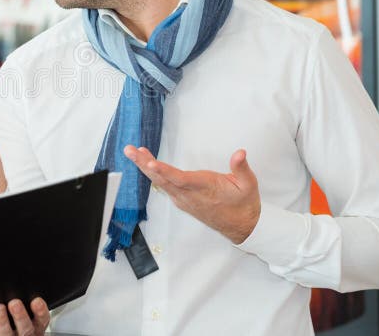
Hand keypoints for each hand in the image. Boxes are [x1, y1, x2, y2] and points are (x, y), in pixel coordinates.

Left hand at [0, 297, 49, 335]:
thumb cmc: (20, 327)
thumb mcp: (30, 319)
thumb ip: (27, 307)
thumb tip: (19, 289)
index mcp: (37, 328)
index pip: (42, 320)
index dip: (40, 311)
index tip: (36, 301)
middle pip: (26, 328)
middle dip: (20, 316)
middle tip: (14, 303)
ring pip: (8, 334)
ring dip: (3, 322)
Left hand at [124, 146, 260, 243]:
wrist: (242, 226)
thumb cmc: (244, 204)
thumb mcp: (249, 185)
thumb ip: (241, 168)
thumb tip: (240, 153)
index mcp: (203, 188)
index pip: (180, 179)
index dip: (164, 171)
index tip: (150, 163)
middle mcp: (189, 195)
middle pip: (162, 179)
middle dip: (144, 164)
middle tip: (130, 151)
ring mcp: (184, 199)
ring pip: (161, 182)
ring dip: (146, 167)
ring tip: (134, 152)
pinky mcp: (182, 200)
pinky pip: (164, 186)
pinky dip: (154, 174)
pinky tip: (147, 164)